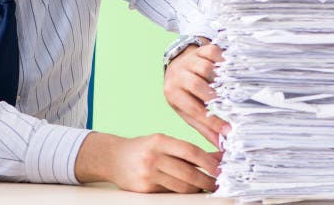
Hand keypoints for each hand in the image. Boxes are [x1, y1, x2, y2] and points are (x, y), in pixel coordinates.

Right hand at [75, 132, 220, 192]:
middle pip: (187, 171)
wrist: (113, 158)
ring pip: (180, 186)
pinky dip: (182, 192)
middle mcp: (153, 156)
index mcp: (159, 140)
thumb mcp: (164, 142)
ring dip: (197, 188)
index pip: (190, 151)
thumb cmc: (143, 148)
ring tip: (206, 187)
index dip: (208, 161)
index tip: (220, 168)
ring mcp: (147, 174)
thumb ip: (188, 150)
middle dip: (206, 179)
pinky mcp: (144, 188)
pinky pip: (169, 192)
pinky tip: (189, 189)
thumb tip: (217, 156)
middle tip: (217, 183)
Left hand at [163, 42, 227, 146]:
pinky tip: (232, 69)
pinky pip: (214, 52)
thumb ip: (205, 128)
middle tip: (233, 108)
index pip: (194, 109)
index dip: (212, 121)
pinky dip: (223, 60)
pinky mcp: (201, 50)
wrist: (176, 66)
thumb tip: (222, 147)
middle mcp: (178, 75)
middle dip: (215, 98)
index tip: (229, 130)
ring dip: (220, 79)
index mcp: (173, 94)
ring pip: (206, 68)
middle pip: (197, 86)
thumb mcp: (188, 112)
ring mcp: (189, 61)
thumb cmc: (185, 94)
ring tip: (234, 88)